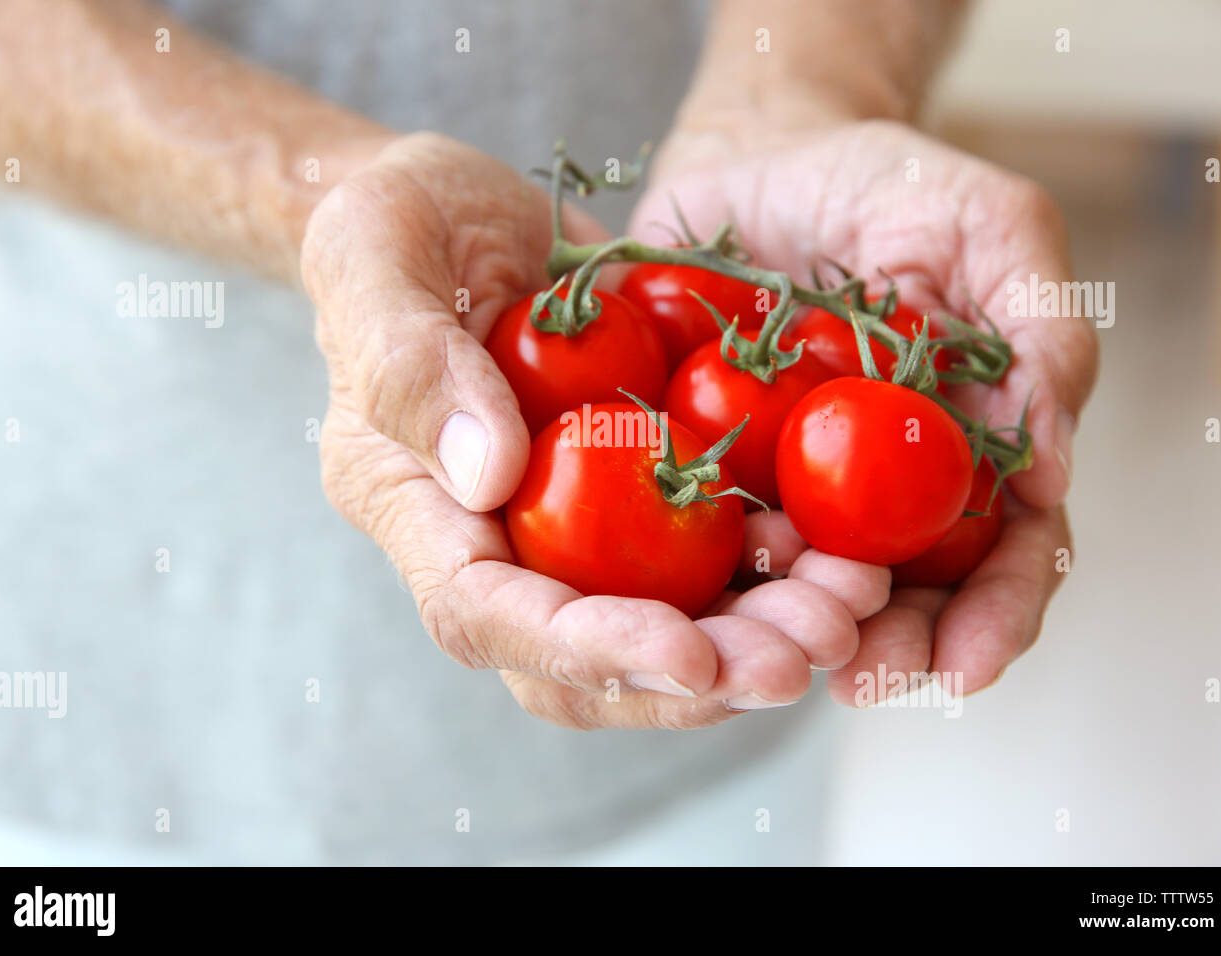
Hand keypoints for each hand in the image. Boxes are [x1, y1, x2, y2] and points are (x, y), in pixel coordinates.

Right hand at [300, 133, 887, 727]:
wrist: (458, 214)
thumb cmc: (396, 220)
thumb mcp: (376, 254)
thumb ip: (412, 364)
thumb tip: (491, 481)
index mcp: (413, 506)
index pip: (486, 614)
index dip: (587, 648)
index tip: (690, 656)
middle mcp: (490, 543)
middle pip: (583, 660)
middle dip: (695, 674)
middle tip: (799, 659)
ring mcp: (563, 529)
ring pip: (656, 627)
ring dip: (754, 638)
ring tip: (843, 613)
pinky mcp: (629, 500)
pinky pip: (703, 561)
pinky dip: (774, 571)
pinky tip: (838, 554)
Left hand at [631, 119, 1099, 699]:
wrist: (760, 152)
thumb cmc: (891, 181)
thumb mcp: (993, 228)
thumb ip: (1044, 334)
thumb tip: (1053, 476)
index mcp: (965, 453)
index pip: (1001, 559)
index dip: (993, 619)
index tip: (966, 667)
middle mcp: (879, 491)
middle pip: (897, 598)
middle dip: (883, 646)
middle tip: (852, 670)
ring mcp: (787, 485)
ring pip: (794, 586)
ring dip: (786, 627)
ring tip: (768, 645)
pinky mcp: (701, 465)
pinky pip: (697, 530)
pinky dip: (697, 564)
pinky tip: (683, 584)